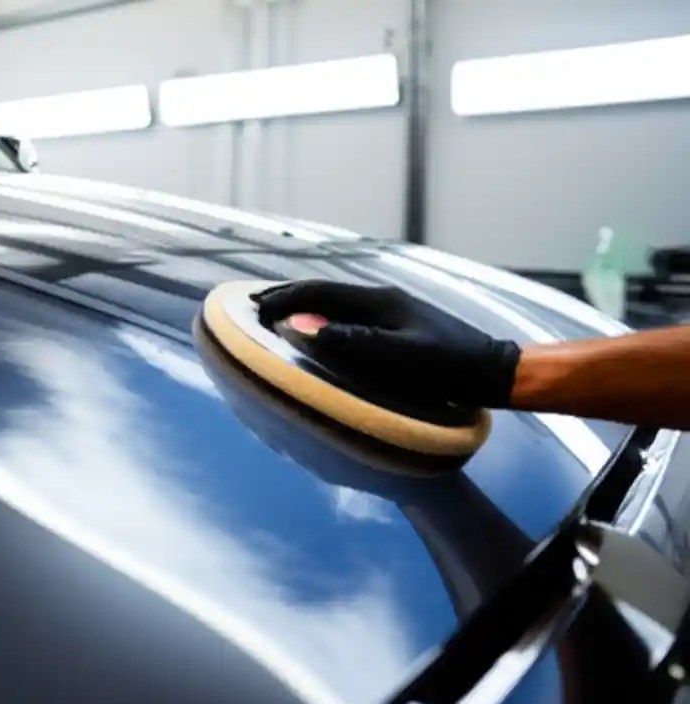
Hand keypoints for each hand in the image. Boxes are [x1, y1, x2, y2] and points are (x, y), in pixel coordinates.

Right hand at [252, 280, 521, 408]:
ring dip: (303, 304)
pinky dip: (322, 314)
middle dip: (288, 296)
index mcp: (380, 301)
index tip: (254, 308)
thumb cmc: (449, 368)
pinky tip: (318, 326)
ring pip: (335, 300)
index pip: (321, 293)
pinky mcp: (396, 321)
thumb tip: (306, 328)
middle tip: (255, 305)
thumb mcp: (403, 357)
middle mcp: (382, 298)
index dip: (285, 298)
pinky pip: (347, 311)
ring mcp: (391, 308)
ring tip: (278, 311)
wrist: (492, 370)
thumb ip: (356, 341)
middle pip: (325, 291)